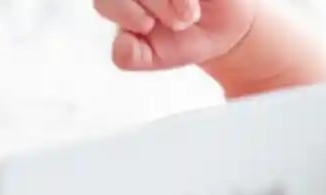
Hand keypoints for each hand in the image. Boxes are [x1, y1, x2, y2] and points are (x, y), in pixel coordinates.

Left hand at [93, 0, 255, 70]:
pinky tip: (194, 4)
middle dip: (154, 3)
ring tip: (189, 16)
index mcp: (119, 4)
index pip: (104, 1)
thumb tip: (120, 44)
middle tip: (178, 24)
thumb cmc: (181, 40)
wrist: (220, 32)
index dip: (124, 11)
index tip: (148, 26)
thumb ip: (130, 57)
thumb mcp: (154, 57)